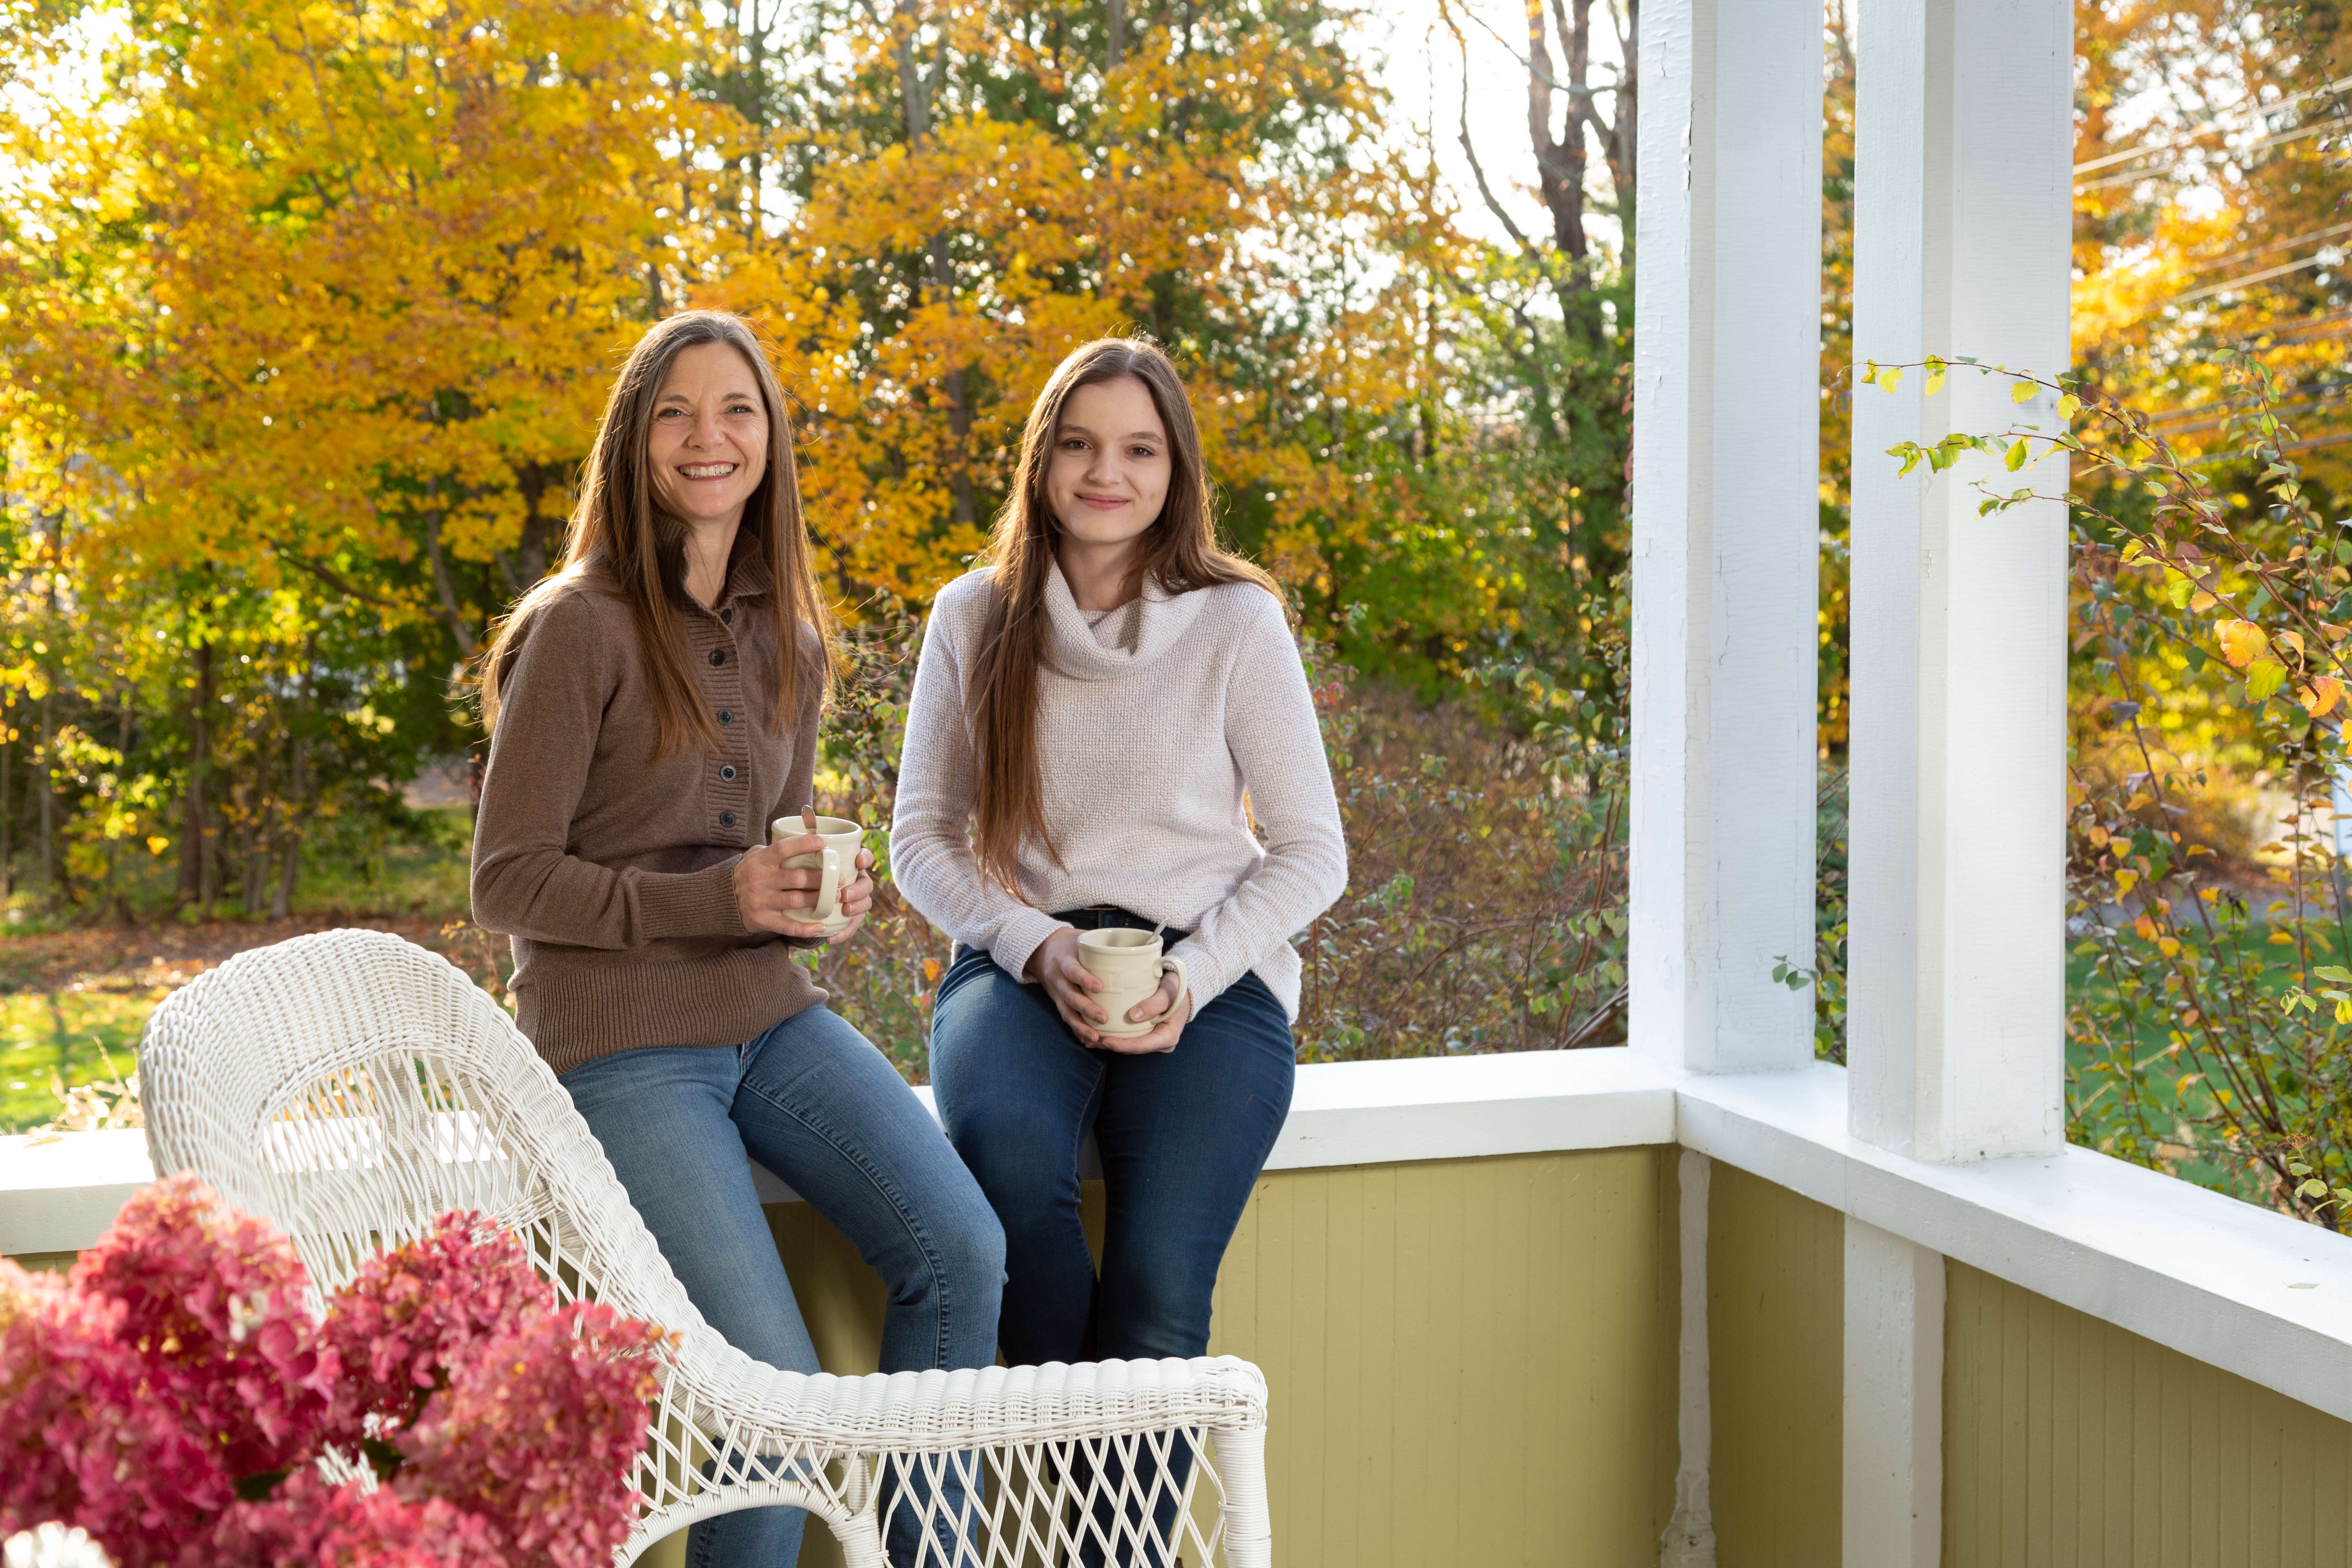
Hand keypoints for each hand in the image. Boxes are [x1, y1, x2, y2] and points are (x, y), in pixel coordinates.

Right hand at [736, 835, 875, 941]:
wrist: (718, 900)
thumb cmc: (744, 874)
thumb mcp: (752, 857)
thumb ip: (772, 850)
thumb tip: (801, 838)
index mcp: (760, 861)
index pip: (783, 849)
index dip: (804, 844)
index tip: (823, 842)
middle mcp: (760, 880)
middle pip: (797, 877)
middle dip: (822, 878)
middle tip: (840, 878)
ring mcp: (761, 901)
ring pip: (796, 900)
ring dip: (819, 899)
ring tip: (835, 897)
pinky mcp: (762, 920)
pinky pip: (787, 926)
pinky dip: (805, 928)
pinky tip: (821, 926)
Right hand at [1024, 927, 1108, 1046]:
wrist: (1042, 950)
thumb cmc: (1072, 944)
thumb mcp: (1083, 939)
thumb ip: (1105, 947)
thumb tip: (1140, 949)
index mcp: (1064, 960)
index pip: (1072, 970)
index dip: (1084, 979)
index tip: (1099, 987)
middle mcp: (1057, 978)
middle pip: (1070, 996)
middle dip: (1086, 1009)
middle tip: (1104, 1018)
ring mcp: (1055, 992)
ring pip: (1066, 1012)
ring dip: (1081, 1026)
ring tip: (1097, 1037)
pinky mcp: (1057, 1002)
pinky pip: (1066, 1018)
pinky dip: (1077, 1030)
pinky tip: (1089, 1040)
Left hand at [1095, 968, 1190, 1055]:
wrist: (1184, 987)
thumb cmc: (1177, 989)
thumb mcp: (1168, 994)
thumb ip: (1153, 1004)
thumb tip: (1133, 1016)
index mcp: (1168, 1037)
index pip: (1142, 1045)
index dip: (1122, 1045)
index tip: (1105, 1040)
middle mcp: (1160, 1043)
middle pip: (1132, 1048)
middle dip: (1111, 1046)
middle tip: (1090, 1040)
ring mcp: (1154, 1040)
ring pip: (1129, 1045)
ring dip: (1109, 1043)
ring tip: (1088, 1039)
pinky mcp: (1147, 1034)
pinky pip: (1130, 1038)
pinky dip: (1114, 1036)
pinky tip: (1097, 1033)